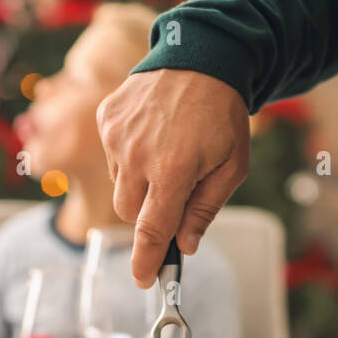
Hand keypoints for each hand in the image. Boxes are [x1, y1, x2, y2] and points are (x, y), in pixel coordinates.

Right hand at [96, 68, 250, 286]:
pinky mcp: (107, 121)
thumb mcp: (231, 166)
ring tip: (166, 154)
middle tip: (173, 194)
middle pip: (129, 213)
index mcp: (173, 171)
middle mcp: (138, 156)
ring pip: (120, 185)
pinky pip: (112, 157)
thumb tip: (186, 245)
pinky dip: (129, 157)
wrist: (201, 58)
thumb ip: (205, 209)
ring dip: (139, 184)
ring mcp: (117, 138)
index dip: (146, 261)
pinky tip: (152, 136)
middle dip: (147, 214)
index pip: (151, 231)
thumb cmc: (222, 115)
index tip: (144, 280)